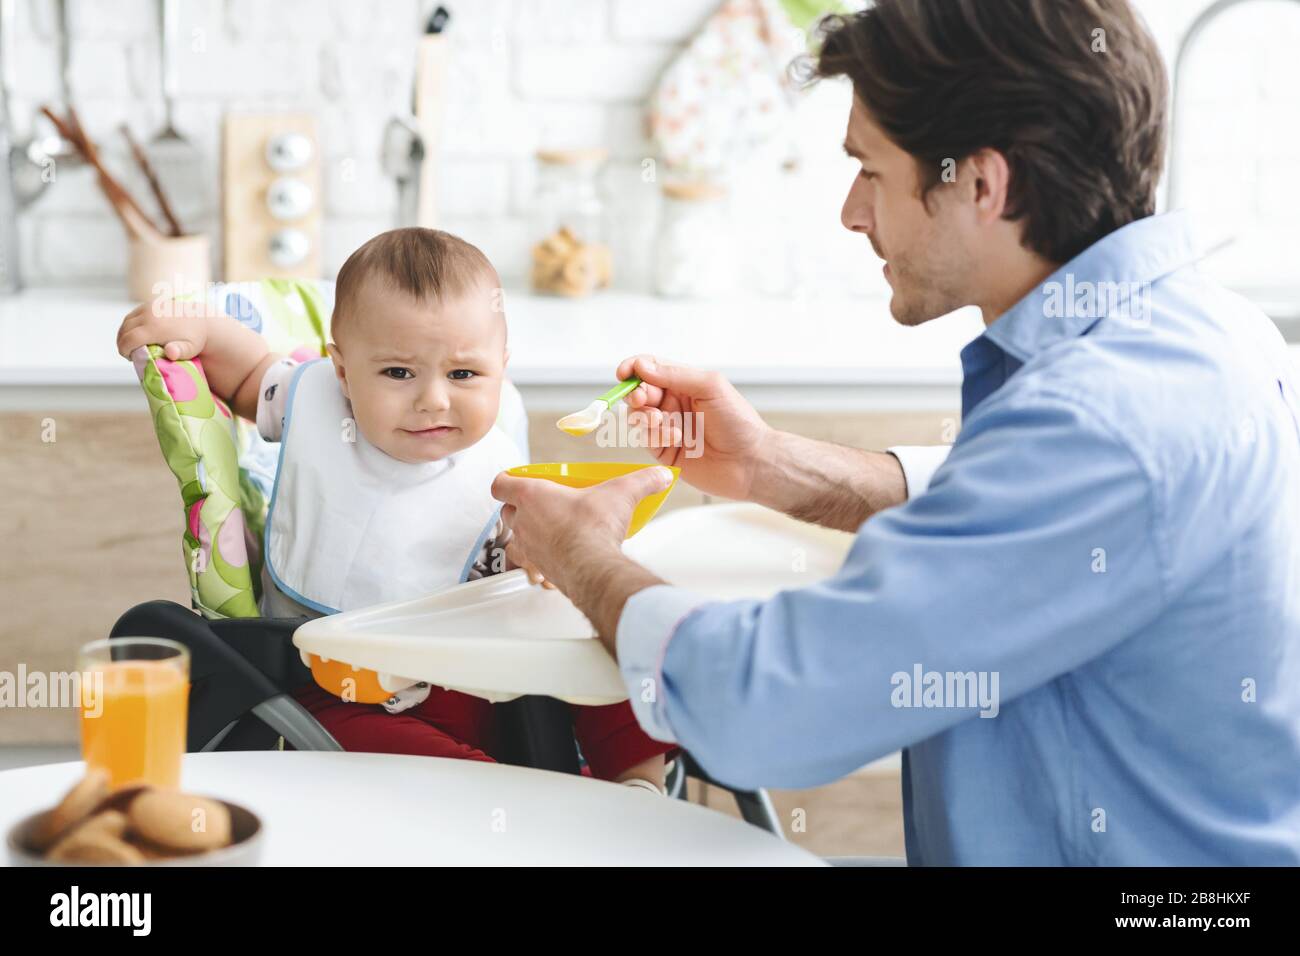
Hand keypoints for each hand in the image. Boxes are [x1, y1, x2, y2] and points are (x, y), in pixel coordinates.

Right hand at [116, 297, 218, 361]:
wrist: (202, 318)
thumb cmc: (195, 338)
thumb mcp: (191, 348)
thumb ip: (180, 351)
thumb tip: (171, 352)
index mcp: (156, 327)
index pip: (130, 339)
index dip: (124, 349)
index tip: (128, 357)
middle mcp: (149, 314)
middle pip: (125, 330)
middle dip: (122, 343)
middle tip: (128, 353)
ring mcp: (149, 307)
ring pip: (126, 321)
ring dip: (124, 334)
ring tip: (129, 345)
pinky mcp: (150, 303)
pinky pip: (132, 314)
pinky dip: (129, 325)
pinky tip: (134, 334)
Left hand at [491, 465, 675, 594]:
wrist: (593, 567)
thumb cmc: (594, 528)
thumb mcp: (622, 494)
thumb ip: (642, 481)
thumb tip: (660, 475)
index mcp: (532, 495)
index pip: (502, 483)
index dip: (507, 480)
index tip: (517, 480)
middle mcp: (524, 521)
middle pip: (507, 510)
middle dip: (519, 507)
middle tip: (541, 505)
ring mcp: (528, 547)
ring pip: (514, 539)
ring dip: (525, 535)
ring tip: (545, 532)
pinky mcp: (538, 568)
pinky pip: (528, 563)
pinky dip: (537, 560)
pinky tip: (553, 557)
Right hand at [615, 354, 771, 501]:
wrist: (750, 462)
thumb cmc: (738, 422)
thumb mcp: (709, 387)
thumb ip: (674, 375)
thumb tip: (642, 366)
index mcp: (684, 383)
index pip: (651, 369)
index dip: (634, 368)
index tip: (624, 373)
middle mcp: (674, 404)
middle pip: (639, 392)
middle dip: (635, 394)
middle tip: (640, 399)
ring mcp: (668, 427)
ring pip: (638, 416)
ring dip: (644, 416)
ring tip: (660, 421)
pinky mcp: (665, 451)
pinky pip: (646, 439)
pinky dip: (656, 436)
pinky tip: (675, 438)